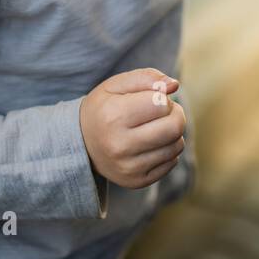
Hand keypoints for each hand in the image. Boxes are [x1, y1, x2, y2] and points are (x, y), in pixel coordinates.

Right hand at [79, 68, 185, 189]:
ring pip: (176, 145)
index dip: (162, 97)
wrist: (81, 143)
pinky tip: (151, 144)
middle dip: (175, 114)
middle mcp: (120, 145)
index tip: (151, 98)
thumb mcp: (116, 85)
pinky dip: (168, 150)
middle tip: (163, 111)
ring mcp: (128, 167)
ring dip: (173, 132)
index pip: (161, 103)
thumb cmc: (103, 108)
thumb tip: (174, 85)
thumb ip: (146, 77)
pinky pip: (172, 162)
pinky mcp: (136, 181)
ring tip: (155, 127)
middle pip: (174, 127)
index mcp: (113, 116)